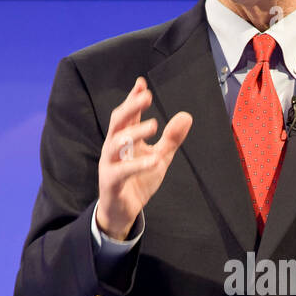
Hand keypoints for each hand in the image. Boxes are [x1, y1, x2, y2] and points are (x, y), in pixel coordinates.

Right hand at [96, 77, 192, 238]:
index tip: (142, 83)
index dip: (133, 98)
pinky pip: (122, 171)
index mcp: (124, 139)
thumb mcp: (160, 158)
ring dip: (135, 132)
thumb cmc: (138, 181)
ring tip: (155, 125)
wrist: (122, 212)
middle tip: (147, 96)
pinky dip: (138, 165)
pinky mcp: (111, 182)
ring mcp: (109, 164)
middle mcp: (114, 148)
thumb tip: (186, 115)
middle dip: (131, 107)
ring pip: (116, 143)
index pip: (128, 114)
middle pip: (118, 121)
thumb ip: (171, 139)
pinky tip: (154, 160)